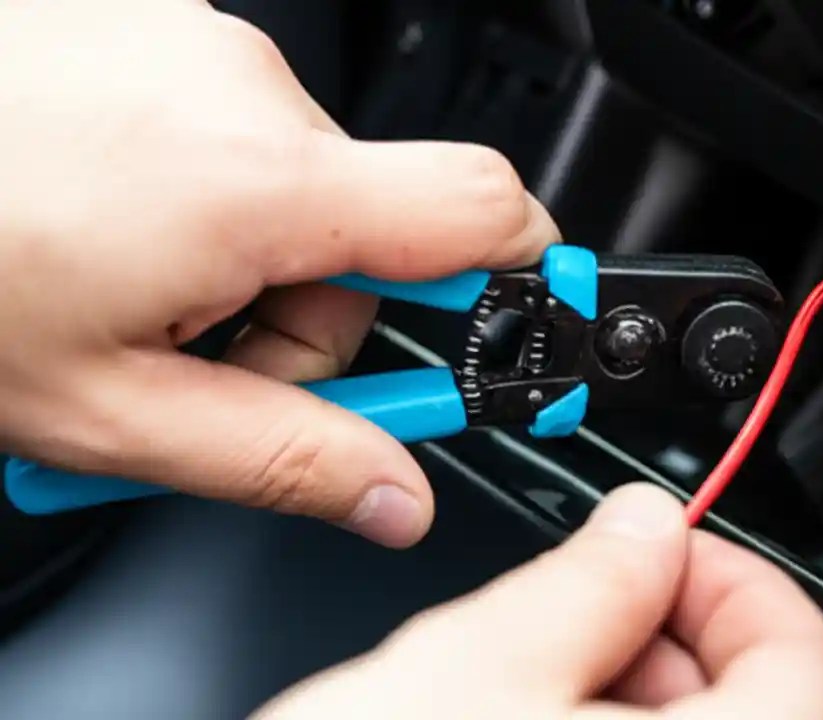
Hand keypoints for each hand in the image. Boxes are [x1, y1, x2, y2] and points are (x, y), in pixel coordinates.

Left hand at [0, 0, 558, 546]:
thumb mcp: (108, 409)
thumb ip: (282, 460)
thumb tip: (390, 493)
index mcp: (255, 182)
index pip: (479, 209)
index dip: (522, 277)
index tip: (520, 328)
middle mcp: (241, 88)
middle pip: (371, 224)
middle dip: (315, 314)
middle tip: (215, 361)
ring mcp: (189, 44)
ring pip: (295, 183)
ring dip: (249, 255)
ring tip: (133, 291)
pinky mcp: (146, 28)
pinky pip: (231, 129)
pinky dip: (201, 194)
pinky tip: (109, 227)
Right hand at [253, 484, 822, 718]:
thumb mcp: (472, 668)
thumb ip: (586, 580)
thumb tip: (644, 525)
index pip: (811, 665)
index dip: (736, 580)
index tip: (664, 549)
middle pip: (763, 711)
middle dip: (670, 636)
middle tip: (581, 603)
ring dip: (633, 699)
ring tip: (523, 681)